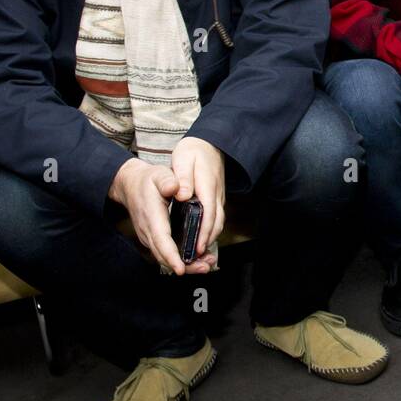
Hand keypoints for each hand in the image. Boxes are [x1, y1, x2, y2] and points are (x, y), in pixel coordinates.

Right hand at [108, 158, 197, 273]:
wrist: (130, 185)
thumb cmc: (147, 181)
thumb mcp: (158, 175)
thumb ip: (167, 180)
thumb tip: (176, 187)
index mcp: (152, 217)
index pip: (161, 240)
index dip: (171, 256)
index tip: (181, 268)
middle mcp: (148, 232)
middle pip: (164, 256)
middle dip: (185, 265)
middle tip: (206, 267)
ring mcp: (150, 237)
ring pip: (166, 257)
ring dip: (186, 264)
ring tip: (207, 265)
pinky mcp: (154, 239)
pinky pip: (166, 253)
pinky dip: (181, 258)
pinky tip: (199, 259)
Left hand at [170, 136, 224, 266]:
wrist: (212, 143)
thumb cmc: (194, 150)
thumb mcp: (183, 158)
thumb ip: (181, 176)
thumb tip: (182, 194)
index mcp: (207, 185)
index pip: (209, 212)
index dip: (204, 231)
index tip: (198, 246)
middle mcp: (216, 194)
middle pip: (216, 222)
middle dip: (208, 241)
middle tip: (196, 258)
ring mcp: (218, 197)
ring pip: (218, 222)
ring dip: (209, 239)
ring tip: (198, 254)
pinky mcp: (217, 199)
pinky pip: (216, 219)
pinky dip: (210, 232)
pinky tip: (200, 240)